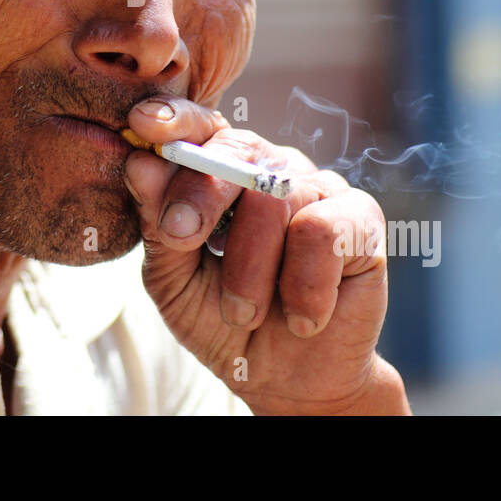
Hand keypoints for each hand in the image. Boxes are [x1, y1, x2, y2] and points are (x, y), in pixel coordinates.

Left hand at [124, 95, 410, 414]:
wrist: (288, 380)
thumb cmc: (224, 320)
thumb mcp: (173, 278)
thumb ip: (157, 222)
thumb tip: (138, 162)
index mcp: (223, 171)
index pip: (201, 127)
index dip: (176, 120)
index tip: (142, 125)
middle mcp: (272, 168)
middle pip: (235, 151)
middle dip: (199, 195)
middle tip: (180, 238)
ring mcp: (319, 187)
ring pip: (273, 199)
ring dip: (248, 272)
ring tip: (247, 312)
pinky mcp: (361, 217)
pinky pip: (320, 232)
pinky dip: (303, 287)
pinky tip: (302, 316)